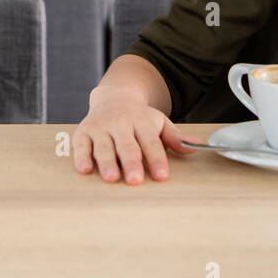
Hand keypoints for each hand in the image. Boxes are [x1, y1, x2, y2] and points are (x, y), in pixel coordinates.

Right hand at [72, 86, 199, 183]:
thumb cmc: (138, 118)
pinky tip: (85, 169)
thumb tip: (196, 147)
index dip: (157, 159)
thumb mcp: (158, 122)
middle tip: (135, 179)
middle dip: (131, 162)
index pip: (150, 142)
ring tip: (112, 178)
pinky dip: (82, 157)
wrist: (113, 97)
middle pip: (127, 145)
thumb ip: (175, 137)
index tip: (162, 176)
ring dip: (107, 162)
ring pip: (103, 146)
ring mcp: (100, 127)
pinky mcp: (83, 132)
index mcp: (141, 121)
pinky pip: (81, 145)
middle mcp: (120, 123)